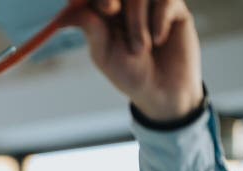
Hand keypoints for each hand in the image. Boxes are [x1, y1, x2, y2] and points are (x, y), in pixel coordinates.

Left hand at [65, 0, 203, 120]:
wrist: (163, 90)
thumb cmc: (130, 73)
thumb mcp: (105, 55)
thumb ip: (92, 30)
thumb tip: (68, 14)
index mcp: (104, 12)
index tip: (98, 7)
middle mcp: (127, 3)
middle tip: (109, 9)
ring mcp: (151, 3)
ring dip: (137, 21)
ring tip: (141, 48)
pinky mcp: (174, 7)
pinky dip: (159, 20)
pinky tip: (159, 40)